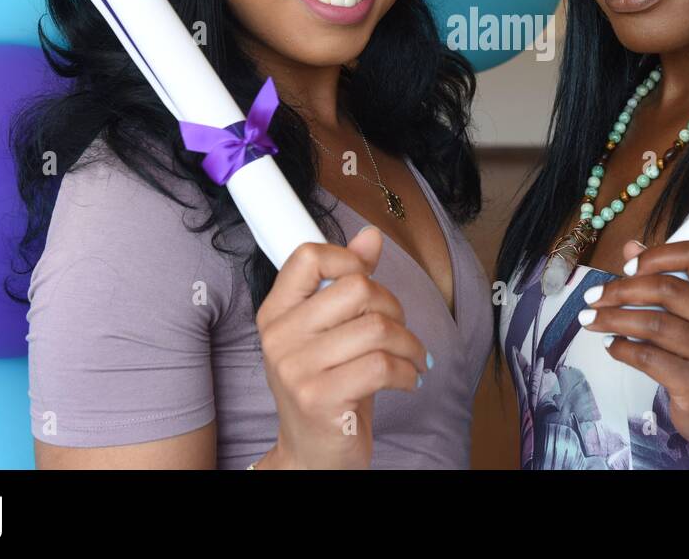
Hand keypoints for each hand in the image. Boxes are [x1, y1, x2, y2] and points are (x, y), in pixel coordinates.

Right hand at [254, 227, 429, 468]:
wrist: (314, 452)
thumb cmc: (328, 385)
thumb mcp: (334, 332)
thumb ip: (348, 282)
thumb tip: (371, 236)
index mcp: (276, 312)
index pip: (308, 257)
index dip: (348, 259)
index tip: (368, 280)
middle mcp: (279, 337)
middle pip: (357, 288)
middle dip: (393, 307)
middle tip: (399, 331)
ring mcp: (295, 369)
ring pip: (377, 327)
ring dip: (409, 344)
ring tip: (412, 358)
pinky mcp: (318, 398)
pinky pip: (382, 365)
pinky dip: (408, 371)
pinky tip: (408, 379)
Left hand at [580, 240, 688, 451]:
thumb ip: (667, 278)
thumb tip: (630, 248)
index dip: (657, 256)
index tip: (626, 268)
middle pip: (667, 289)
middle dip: (621, 290)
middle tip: (593, 297)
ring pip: (653, 323)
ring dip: (613, 318)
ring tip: (590, 319)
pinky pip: (648, 357)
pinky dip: (622, 348)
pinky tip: (611, 345)